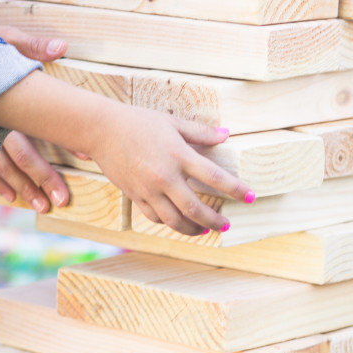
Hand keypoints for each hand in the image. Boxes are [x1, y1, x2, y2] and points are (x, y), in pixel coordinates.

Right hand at [0, 25, 70, 211]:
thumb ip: (29, 45)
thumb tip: (61, 47)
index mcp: (0, 99)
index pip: (35, 126)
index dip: (60, 141)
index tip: (84, 155)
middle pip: (17, 155)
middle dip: (41, 178)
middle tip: (61, 199)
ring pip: (0, 167)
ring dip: (20, 188)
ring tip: (41, 206)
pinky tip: (10, 196)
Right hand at [91, 103, 252, 235]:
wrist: (101, 130)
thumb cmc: (138, 122)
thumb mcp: (172, 122)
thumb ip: (201, 132)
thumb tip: (226, 135)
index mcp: (179, 156)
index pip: (215, 177)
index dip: (236, 189)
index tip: (251, 197)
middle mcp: (165, 177)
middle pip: (196, 209)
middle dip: (215, 221)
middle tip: (226, 224)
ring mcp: (149, 190)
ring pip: (175, 220)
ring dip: (193, 229)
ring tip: (203, 230)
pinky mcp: (135, 196)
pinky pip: (156, 217)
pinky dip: (170, 223)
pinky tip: (178, 222)